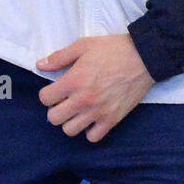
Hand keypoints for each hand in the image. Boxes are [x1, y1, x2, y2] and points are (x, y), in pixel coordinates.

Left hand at [36, 35, 155, 142]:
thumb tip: (40, 65)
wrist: (143, 57)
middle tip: (65, 101)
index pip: (45, 98)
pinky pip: (92, 137)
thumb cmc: (113, 49)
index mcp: (74, 80)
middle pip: (54, 118)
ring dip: (70, 121)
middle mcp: (83, 100)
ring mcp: (98, 112)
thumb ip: (60, 57)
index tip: (55, 89)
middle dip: (55, 109)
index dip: (47, 93)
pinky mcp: (112, 119)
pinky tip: (92, 118)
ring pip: (70, 131)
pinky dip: (89, 130)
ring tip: (78, 110)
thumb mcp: (84, 45)